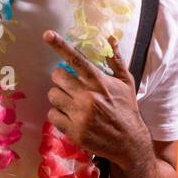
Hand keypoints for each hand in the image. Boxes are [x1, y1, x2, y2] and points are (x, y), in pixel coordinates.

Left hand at [42, 30, 151, 169]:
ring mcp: (79, 115)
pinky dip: (58, 115)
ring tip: (72, 103)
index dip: (60, 45)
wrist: (130, 143)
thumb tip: (111, 37)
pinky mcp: (73, 131)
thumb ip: (116, 60)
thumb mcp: (126, 83)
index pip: (76, 59)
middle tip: (70, 86)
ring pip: (52, 95)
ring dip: (59, 97)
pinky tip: (71, 117)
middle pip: (57, 76)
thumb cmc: (126, 109)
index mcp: (99, 82)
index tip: (47, 34)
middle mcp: (88, 97)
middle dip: (61, 79)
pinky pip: (52, 115)